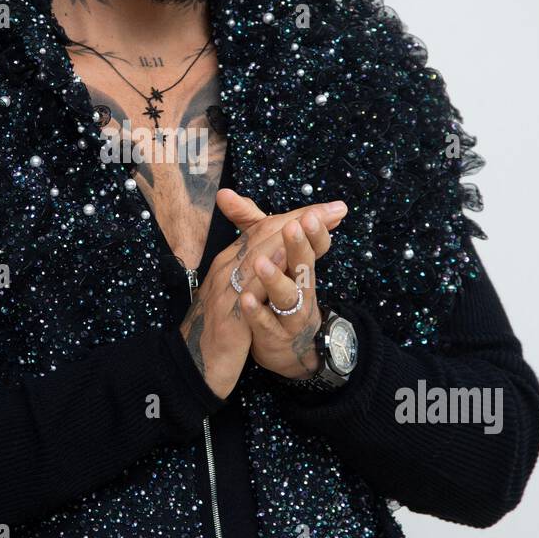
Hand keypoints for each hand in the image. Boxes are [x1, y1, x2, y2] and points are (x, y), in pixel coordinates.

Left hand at [215, 190, 345, 380]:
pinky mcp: (276, 335)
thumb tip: (225, 193)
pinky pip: (266, 323)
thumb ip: (251, 225)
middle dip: (299, 245)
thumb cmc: (279, 293)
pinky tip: (246, 300)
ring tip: (262, 263)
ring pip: (287, 295)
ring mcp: (291, 313)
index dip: (314, 228)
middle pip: (303, 264)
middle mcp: (301, 287)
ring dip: (275, 278)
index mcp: (300, 266)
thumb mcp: (273, 257)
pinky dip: (257, 312)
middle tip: (296, 226)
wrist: (286, 344)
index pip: (313, 243)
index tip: (312, 213)